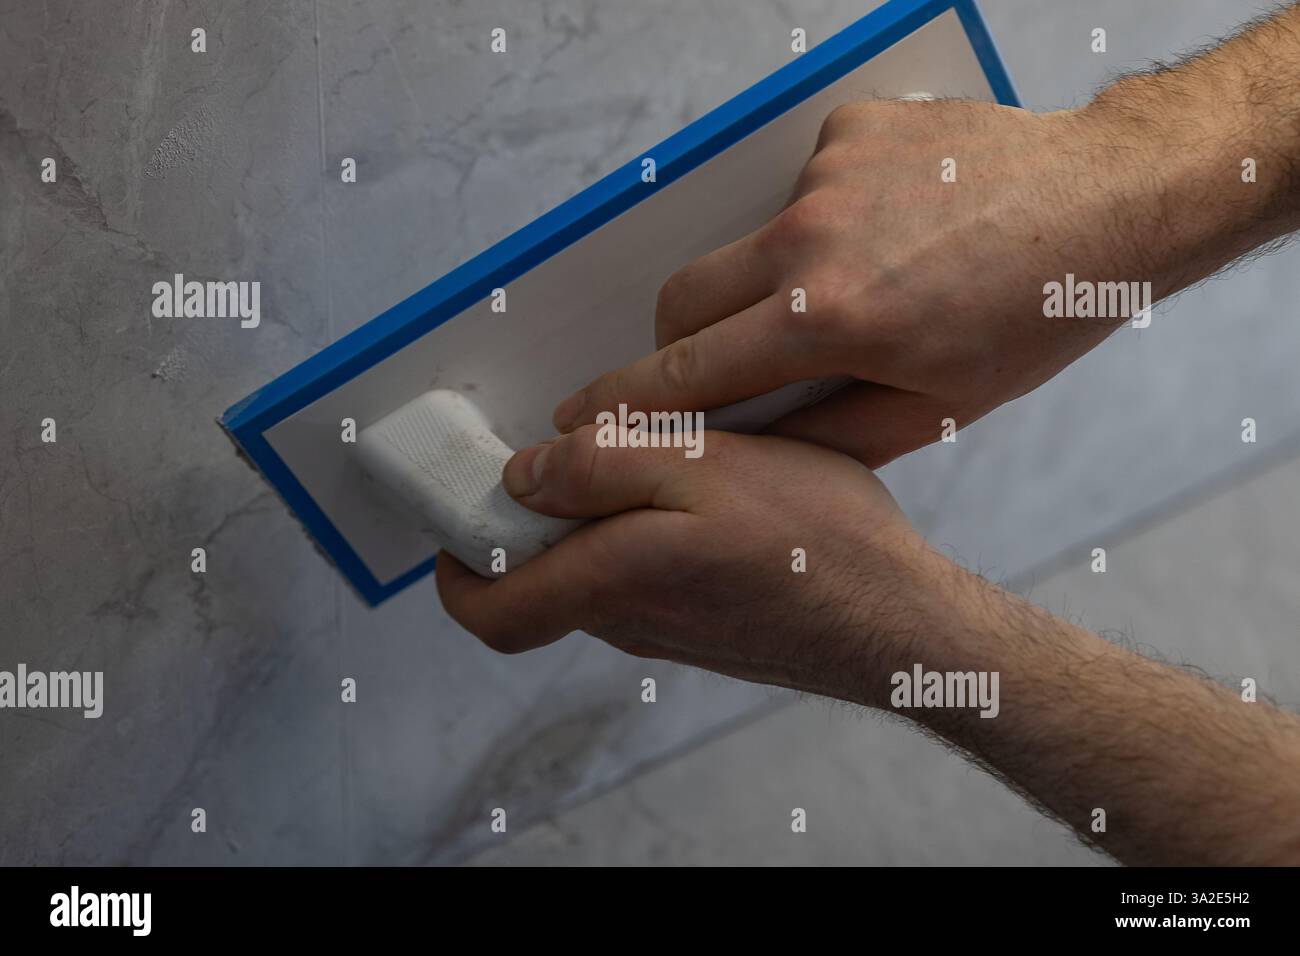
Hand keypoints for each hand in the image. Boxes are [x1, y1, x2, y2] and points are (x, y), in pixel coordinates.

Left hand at [435, 427, 935, 702]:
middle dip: (528, 527)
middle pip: (537, 587)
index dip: (454, 567)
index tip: (463, 512)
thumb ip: (599, 465)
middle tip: (561, 461)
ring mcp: (667, 633)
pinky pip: (645, 584)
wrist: (899, 622)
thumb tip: (523, 475)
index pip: (486, 609)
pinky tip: (697, 498)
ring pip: (594, 580)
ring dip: (593, 527)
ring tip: (647, 464)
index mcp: (609, 583)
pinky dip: (641, 541)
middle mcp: (627, 622)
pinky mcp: (704, 630)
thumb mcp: (701, 466)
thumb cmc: (814, 544)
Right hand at [548, 99, 1196, 466]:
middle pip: (680, 298)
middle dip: (682, 343)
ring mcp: (826, 174)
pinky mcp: (847, 129)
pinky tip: (892, 231)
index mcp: (827, 320)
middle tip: (727, 367)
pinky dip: (826, 220)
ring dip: (774, 280)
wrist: (1104, 203)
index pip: (682, 374)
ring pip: (746, 244)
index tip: (577, 420)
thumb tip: (744, 452)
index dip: (619, 406)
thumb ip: (820, 438)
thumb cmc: (1030, 317)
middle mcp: (810, 238)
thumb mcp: (932, 411)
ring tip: (866, 289)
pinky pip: (799, 187)